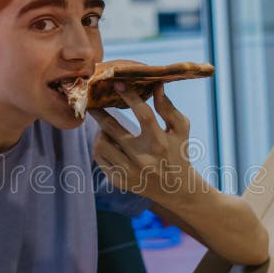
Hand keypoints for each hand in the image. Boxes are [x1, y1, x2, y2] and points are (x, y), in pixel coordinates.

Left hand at [90, 82, 195, 203]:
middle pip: (112, 129)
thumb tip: (156, 86)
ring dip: (100, 132)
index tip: (118, 83)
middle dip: (99, 112)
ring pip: (101, 144)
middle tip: (92, 102)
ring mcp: (129, 172)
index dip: (130, 96)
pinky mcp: (119, 181)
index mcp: (159, 142)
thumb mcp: (180, 130)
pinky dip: (100, 148)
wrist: (175, 190)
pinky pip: (99, 159)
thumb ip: (168, 108)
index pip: (143, 114)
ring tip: (104, 126)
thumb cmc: (179, 152)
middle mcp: (143, 158)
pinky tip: (106, 142)